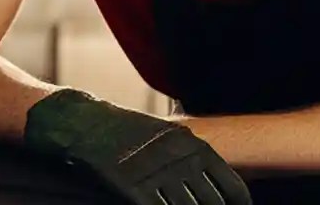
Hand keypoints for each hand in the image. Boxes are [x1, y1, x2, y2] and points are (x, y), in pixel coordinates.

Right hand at [23, 89, 250, 204]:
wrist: (83, 123)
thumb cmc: (122, 130)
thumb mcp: (163, 135)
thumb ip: (186, 156)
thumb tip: (206, 178)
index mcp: (191, 146)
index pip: (231, 187)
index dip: (237, 204)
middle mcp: (180, 160)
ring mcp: (157, 175)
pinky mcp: (133, 188)